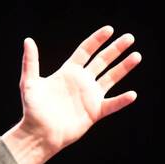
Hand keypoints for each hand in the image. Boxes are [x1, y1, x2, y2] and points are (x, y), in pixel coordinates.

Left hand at [16, 25, 141, 158]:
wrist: (39, 134)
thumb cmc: (32, 109)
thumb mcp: (29, 83)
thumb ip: (31, 62)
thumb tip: (28, 41)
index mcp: (68, 72)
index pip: (86, 51)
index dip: (97, 40)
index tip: (109, 30)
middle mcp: (82, 81)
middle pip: (102, 61)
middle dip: (116, 49)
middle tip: (129, 38)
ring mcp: (90, 96)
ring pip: (111, 78)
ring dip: (124, 68)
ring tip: (136, 56)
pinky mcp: (94, 112)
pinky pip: (112, 104)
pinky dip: (122, 100)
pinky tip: (132, 94)